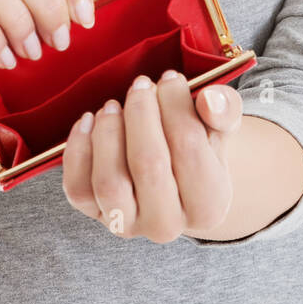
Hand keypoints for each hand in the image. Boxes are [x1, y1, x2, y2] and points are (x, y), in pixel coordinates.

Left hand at [62, 69, 243, 240]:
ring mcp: (128, 225)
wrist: (177, 180)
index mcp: (208, 206)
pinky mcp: (96, 216)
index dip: (176, 105)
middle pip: (148, 165)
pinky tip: (89, 120)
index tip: (170, 78)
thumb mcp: (221, 127)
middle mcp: (167, 225)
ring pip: (109, 182)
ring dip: (108, 133)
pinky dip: (77, 150)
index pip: (189, 148)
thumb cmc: (201, 146)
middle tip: (141, 84)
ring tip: (114, 104)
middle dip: (141, 114)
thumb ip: (224, 110)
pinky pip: (77, 188)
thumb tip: (210, 98)